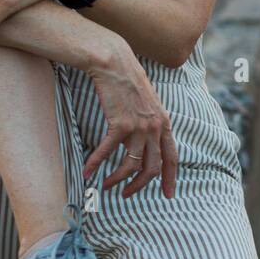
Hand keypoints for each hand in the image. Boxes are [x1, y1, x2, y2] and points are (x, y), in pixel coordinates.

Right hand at [82, 38, 178, 199]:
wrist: (116, 63)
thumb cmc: (129, 83)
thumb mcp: (149, 105)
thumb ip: (150, 125)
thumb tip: (145, 145)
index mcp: (164, 124)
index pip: (172, 157)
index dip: (170, 178)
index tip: (167, 195)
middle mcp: (156, 127)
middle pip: (152, 167)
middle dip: (139, 186)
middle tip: (126, 195)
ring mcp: (140, 126)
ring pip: (131, 165)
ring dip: (117, 180)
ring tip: (106, 186)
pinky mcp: (121, 123)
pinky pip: (108, 152)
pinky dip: (96, 164)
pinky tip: (87, 172)